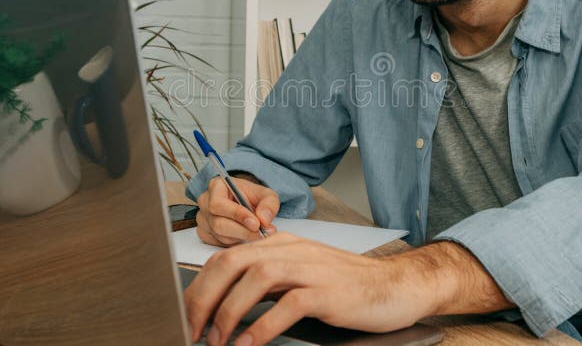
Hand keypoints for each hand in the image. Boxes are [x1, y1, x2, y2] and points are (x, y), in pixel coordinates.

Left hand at [183, 233, 434, 345]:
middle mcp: (290, 250)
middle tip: (192, 331)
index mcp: (279, 245)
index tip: (187, 317)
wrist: (395, 285)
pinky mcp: (327, 291)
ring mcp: (310, 268)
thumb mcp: (300, 274)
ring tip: (217, 341)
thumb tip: (226, 302)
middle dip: (203, 297)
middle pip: (232, 262)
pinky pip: (287, 305)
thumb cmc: (346, 284)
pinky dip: (261, 327)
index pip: (225, 256)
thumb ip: (267, 281)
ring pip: (255, 277)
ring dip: (228, 311)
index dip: (199, 286)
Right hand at [195, 176, 279, 246]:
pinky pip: (217, 243)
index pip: (219, 204)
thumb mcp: (266, 195)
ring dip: (240, 237)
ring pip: (219, 235)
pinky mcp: (204, 232)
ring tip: (255, 233)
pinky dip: (233, 242)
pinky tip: (243, 235)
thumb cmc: (252, 196)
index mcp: (216, 186)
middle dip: (242, 231)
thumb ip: (269, 204)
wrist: (245, 202)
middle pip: (218, 223)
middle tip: (261, 233)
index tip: (255, 223)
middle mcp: (205, 201)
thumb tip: (264, 220)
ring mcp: (202, 218)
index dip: (237, 215)